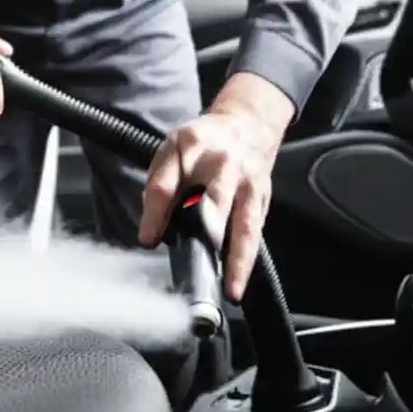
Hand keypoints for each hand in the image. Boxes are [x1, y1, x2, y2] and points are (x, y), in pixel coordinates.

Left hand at [138, 73, 294, 301]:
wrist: (247, 122)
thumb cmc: (201, 143)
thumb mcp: (170, 151)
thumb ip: (159, 186)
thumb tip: (151, 232)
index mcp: (192, 148)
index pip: (167, 184)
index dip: (156, 214)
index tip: (148, 239)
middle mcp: (225, 165)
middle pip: (216, 202)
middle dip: (208, 235)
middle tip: (199, 269)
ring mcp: (249, 183)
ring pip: (246, 225)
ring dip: (238, 260)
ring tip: (232, 289)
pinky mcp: (264, 198)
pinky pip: (255, 231)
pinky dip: (247, 257)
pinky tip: (239, 280)